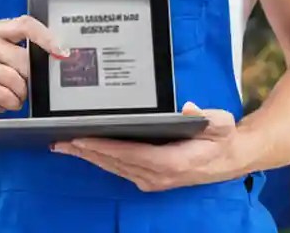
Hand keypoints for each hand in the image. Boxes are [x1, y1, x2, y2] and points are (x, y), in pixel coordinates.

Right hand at [0, 15, 68, 131]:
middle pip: (24, 58)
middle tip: (23, 88)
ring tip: (11, 96)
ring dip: (20, 94)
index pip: (25, 24)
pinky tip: (4, 103)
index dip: (46, 37)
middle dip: (30, 79)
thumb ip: (26, 56)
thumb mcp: (7, 65)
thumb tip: (56, 57)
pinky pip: (5, 94)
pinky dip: (11, 103)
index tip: (62, 52)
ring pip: (16, 79)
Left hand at [52, 102, 247, 191]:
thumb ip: (206, 117)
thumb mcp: (221, 123)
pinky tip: (85, 151)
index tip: (82, 139)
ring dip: (88, 157)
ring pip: (114, 168)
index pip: (131, 154)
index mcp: (172, 163)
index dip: (105, 148)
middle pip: (115, 163)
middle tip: (60, 140)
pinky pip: (119, 169)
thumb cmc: (222, 139)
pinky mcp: (149, 178)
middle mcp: (158, 176)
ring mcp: (152, 180)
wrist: (229, 159)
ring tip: (63, 145)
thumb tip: (188, 109)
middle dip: (86, 151)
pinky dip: (100, 160)